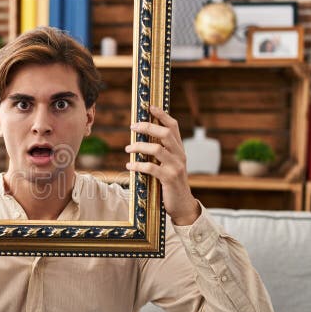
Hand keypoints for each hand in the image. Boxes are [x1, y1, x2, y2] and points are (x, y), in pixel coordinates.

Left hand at [125, 105, 200, 225]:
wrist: (182, 204)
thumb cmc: (171, 183)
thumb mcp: (169, 164)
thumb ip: (161, 152)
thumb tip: (142, 138)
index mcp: (179, 149)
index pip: (173, 126)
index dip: (162, 115)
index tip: (150, 107)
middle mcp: (180, 155)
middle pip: (165, 133)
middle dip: (147, 127)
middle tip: (132, 127)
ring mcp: (176, 167)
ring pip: (157, 149)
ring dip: (139, 147)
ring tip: (128, 149)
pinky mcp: (169, 179)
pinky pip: (152, 168)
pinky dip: (138, 166)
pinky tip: (129, 166)